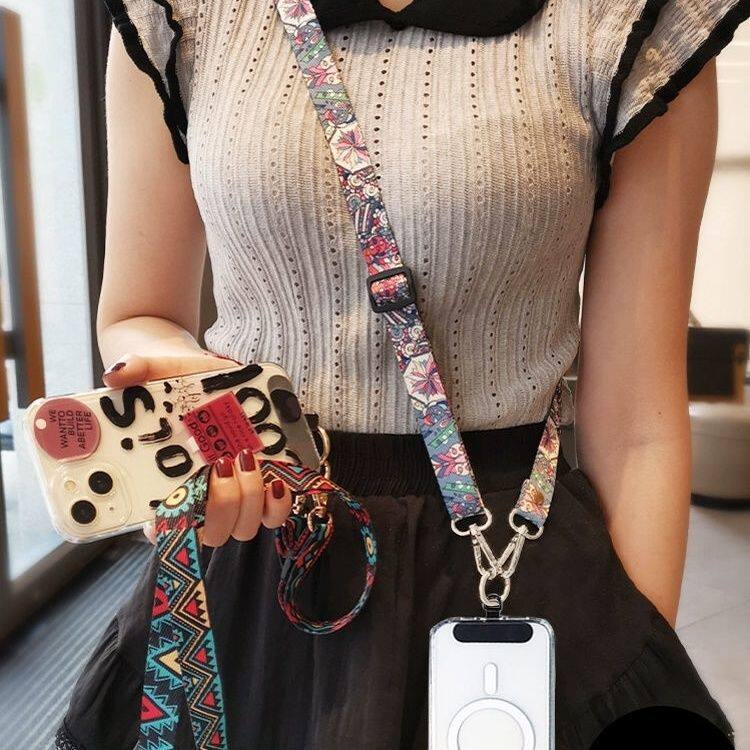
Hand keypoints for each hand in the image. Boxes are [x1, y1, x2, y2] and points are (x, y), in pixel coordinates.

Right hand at [102, 349, 292, 545]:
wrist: (208, 378)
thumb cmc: (177, 384)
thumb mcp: (157, 370)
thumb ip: (137, 370)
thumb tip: (115, 374)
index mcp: (166, 483)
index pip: (159, 525)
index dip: (159, 531)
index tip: (159, 518)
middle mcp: (201, 497)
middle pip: (211, 531)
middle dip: (220, 504)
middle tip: (219, 463)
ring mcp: (234, 497)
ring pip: (243, 524)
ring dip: (248, 499)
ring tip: (246, 459)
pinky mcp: (262, 486)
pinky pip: (273, 514)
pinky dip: (278, 505)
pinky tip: (276, 480)